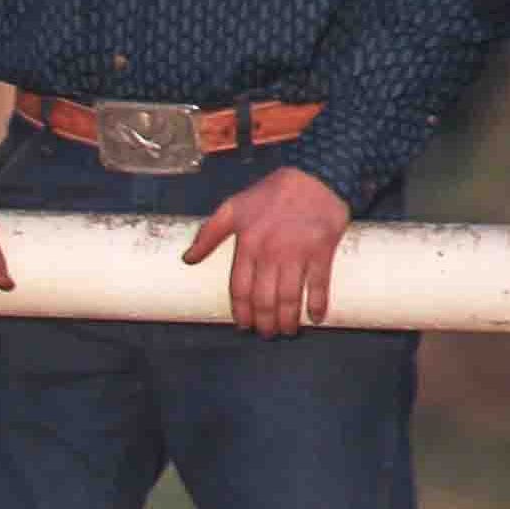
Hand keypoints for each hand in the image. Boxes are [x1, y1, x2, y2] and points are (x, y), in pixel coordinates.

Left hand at [182, 165, 352, 337]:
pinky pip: (319, 284)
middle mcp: (270, 252)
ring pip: (289, 297)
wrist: (315, 175)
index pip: (240, 288)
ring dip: (287, 319)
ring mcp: (297, 252)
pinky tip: (315, 317)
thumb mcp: (233, 207)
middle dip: (264, 322)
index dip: (241, 311)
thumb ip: (209, 234)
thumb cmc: (272, 193)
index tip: (243, 325)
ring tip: (287, 331)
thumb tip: (187, 259)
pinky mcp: (322, 250)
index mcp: (247, 244)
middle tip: (266, 333)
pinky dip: (317, 304)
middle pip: (264, 298)